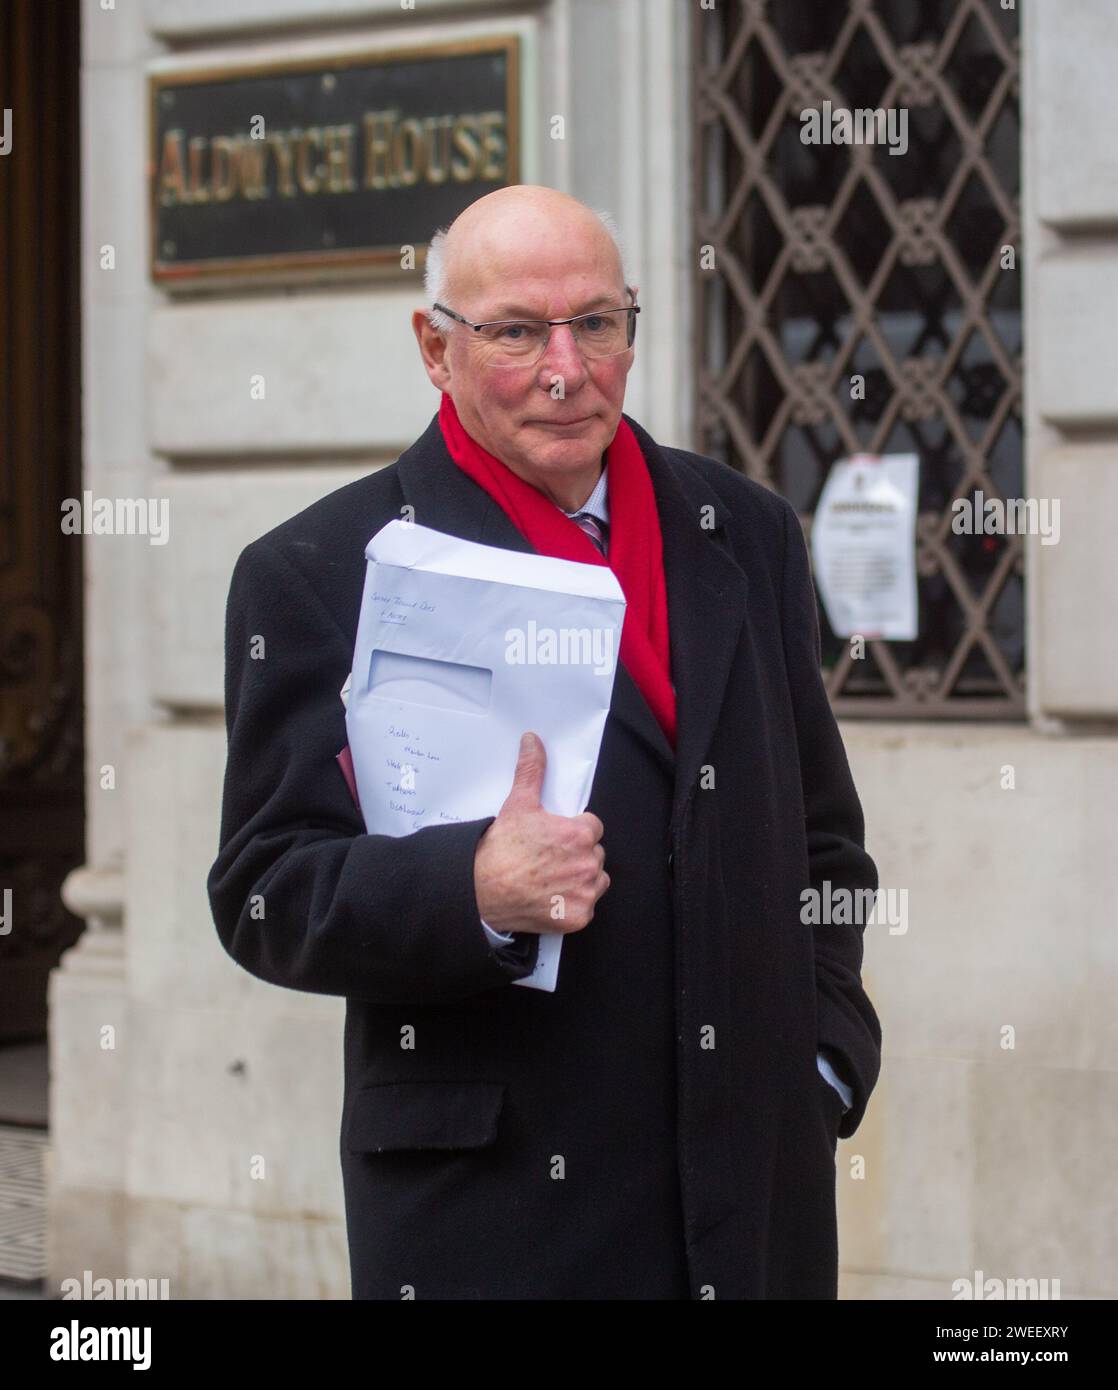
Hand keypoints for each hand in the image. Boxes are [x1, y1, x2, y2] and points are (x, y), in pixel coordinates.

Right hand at [473, 731, 608, 935]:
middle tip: (548, 859)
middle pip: (594, 854)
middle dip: (577, 855)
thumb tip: (533, 740)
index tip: (555, 839)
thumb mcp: (518, 804)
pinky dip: (572, 904)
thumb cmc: (501, 848)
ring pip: (595, 880)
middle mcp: (588, 863)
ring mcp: (585, 893)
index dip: (573, 832)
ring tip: (551, 878)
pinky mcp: (578, 917)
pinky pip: (586, 906)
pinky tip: (551, 898)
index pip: (592, 828)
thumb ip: (532, 770)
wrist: (481, 890)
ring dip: (580, 879)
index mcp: (580, 834)